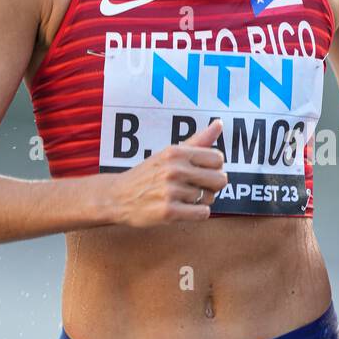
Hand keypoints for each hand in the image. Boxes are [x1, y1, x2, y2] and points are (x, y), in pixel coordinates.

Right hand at [110, 118, 228, 227]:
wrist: (118, 197)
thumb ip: (197, 141)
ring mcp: (171, 191)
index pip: (218, 158)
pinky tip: (183, 209)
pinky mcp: (169, 212)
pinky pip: (203, 214)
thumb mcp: (169, 154)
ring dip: (200, 201)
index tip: (201, 172)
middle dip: (212, 186)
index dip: (214, 168)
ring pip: (210, 198)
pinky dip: (197, 213)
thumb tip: (219, 124)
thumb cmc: (147, 175)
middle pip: (220, 179)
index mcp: (176, 153)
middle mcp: (174, 170)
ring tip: (181, 198)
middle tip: (195, 187)